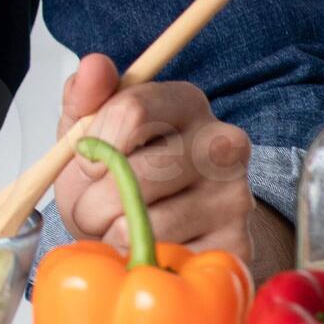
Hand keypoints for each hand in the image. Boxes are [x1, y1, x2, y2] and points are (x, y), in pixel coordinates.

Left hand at [50, 55, 266, 265]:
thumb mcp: (93, 133)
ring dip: (109, 234)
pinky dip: (140, 259)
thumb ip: (86, 98)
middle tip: (94, 208)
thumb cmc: (123, 176)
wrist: (167, 230)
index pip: (129, 110)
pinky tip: (146, 248)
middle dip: (91, 201)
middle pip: (132, 172)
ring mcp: (236, 195)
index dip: (92, 146)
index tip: (88, 163)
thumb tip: (94, 64)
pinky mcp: (237, 244)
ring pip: (142, 223)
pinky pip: (163, 257)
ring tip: (119, 228)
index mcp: (186, 102)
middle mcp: (223, 142)